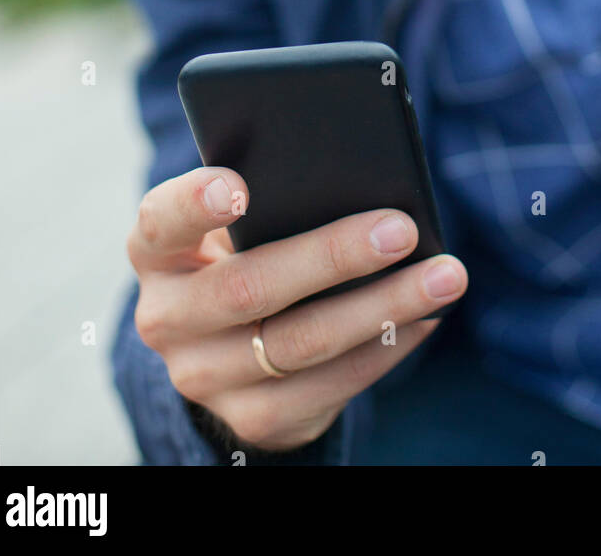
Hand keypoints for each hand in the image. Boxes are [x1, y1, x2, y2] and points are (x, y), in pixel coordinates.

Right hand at [127, 166, 467, 452]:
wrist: (225, 346)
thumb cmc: (245, 249)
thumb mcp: (236, 224)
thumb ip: (273, 199)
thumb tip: (367, 182)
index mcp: (156, 250)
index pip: (161, 220)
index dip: (194, 202)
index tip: (239, 185)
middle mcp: (167, 317)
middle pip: (250, 286)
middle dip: (333, 255)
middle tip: (402, 229)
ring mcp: (204, 376)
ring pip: (302, 342)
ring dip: (383, 307)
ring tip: (444, 275)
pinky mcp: (252, 419)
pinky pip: (329, 386)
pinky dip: (386, 348)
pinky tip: (425, 316)